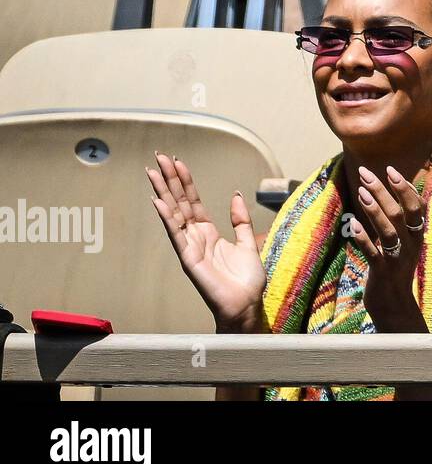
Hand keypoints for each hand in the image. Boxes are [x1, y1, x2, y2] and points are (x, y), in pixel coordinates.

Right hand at [147, 154, 266, 332]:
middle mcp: (195, 237)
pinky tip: (159, 201)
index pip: (192, 201)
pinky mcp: (188, 258)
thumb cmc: (245, 281)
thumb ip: (240, 220)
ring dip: (164, 192)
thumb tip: (235, 194)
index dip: (186, 181)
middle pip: (179, 202)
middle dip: (170, 179)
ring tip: (153, 172)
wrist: (245, 306)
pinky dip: (167, 218)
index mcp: (209, 232)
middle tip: (158, 157)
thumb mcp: (247, 242)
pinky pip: (176, 234)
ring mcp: (189, 247)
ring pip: (174, 214)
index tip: (177, 162)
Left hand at [352, 165, 428, 330]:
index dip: (406, 187)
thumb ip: (401, 222)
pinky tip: (352, 225)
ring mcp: (397, 258)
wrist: (395, 304)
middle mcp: (411, 244)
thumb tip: (395, 194)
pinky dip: (364, 239)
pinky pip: (374, 253)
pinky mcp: (383, 272)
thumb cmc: (396, 268)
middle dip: (383, 190)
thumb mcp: (405, 243)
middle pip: (400, 212)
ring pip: (388, 230)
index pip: (417, 206)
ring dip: (375, 210)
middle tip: (365, 173)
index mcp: (417, 235)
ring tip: (361, 192)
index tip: (390, 169)